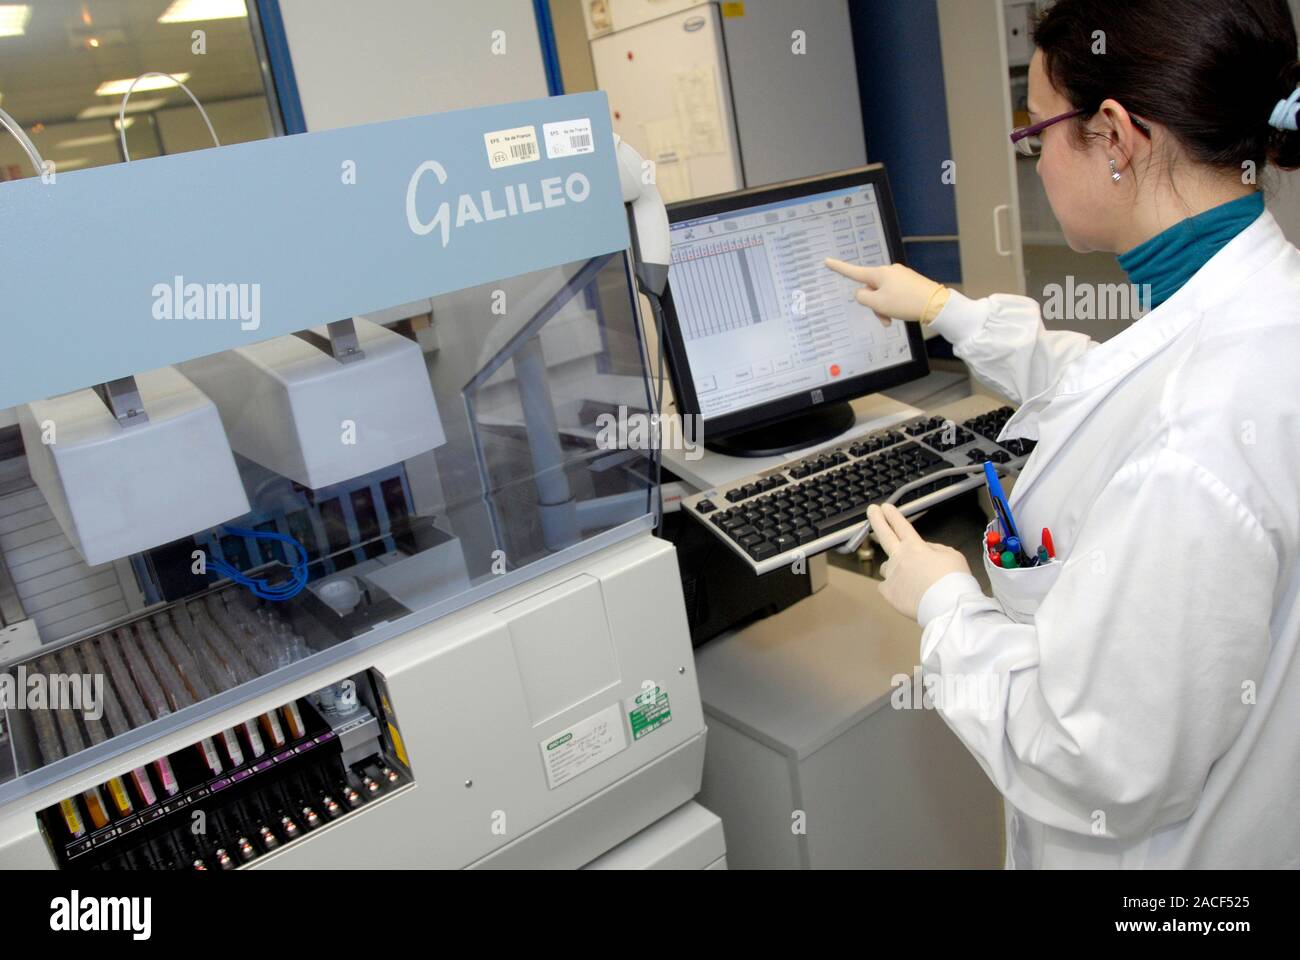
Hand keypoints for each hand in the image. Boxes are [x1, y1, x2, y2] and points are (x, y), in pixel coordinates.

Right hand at [824, 259, 942, 325]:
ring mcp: (900, 276)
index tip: (827, 261)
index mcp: (879, 273)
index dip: (839, 267)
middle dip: (873, 304)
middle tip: (883, 318)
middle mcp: (889, 271)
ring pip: (882, 293)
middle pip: (870, 288)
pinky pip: (894, 294)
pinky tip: (900, 314)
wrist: (935, 304)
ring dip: (883, 307)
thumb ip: (862, 298)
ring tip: (892, 319)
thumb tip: (862, 293)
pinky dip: (893, 305)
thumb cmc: (905, 303)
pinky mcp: (909, 283)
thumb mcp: (877, 303)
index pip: (853, 271)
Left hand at [867, 503, 971, 621]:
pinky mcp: (888, 592)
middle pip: (884, 535)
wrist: (947, 606)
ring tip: (909, 578)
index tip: (885, 507)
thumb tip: (924, 550)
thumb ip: (934, 549)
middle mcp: (899, 557)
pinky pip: (887, 586)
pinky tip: (905, 592)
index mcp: (915, 546)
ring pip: (886, 567)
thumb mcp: (952, 555)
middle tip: (872, 511)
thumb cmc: (954, 580)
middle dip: (877, 520)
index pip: (901, 525)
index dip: (892, 515)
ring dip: (894, 567)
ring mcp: (891, 575)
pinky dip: (894, 587)